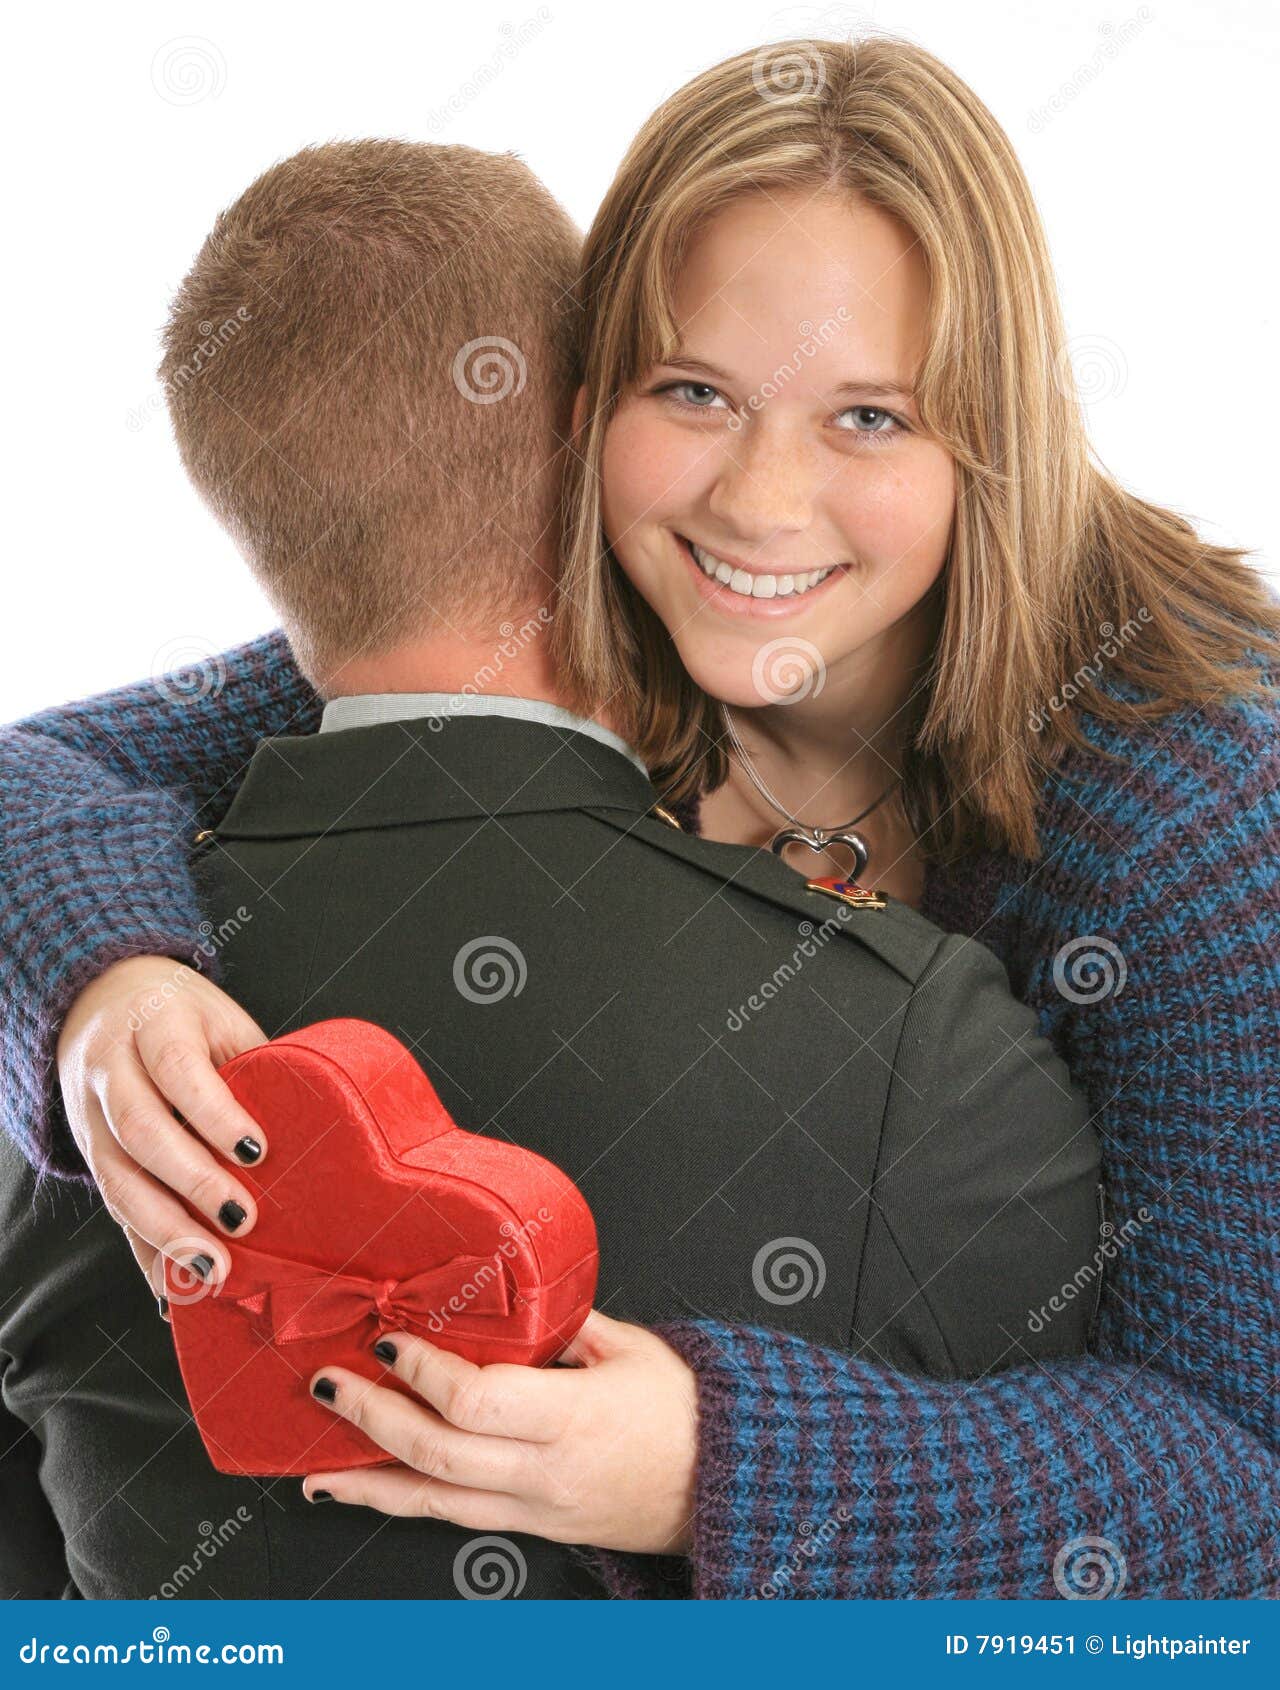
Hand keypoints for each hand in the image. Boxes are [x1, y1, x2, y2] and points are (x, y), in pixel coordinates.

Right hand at [56, 956, 268, 1309]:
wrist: (100, 998)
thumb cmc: (180, 1014)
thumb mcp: (220, 1020)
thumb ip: (255, 1065)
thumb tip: (313, 1126)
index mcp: (153, 1023)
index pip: (177, 1066)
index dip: (214, 1112)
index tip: (256, 1152)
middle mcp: (110, 1068)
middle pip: (141, 1129)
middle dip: (191, 1182)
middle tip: (241, 1220)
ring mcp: (89, 1113)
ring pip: (115, 1177)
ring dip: (163, 1230)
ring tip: (211, 1267)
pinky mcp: (86, 1151)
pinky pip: (110, 1207)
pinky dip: (142, 1249)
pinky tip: (172, 1284)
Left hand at [302, 1310, 698, 1555]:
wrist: (722, 1484)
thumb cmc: (685, 1410)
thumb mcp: (630, 1346)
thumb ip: (562, 1321)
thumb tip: (505, 1289)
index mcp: (573, 1418)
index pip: (478, 1401)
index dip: (424, 1371)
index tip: (389, 1339)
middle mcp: (545, 1472)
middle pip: (439, 1455)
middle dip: (372, 1419)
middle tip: (327, 1383)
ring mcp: (535, 1509)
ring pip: (434, 1502)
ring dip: (369, 1480)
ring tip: (317, 1465)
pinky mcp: (531, 1527)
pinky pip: (454, 1518)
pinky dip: (402, 1504)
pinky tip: (365, 1491)